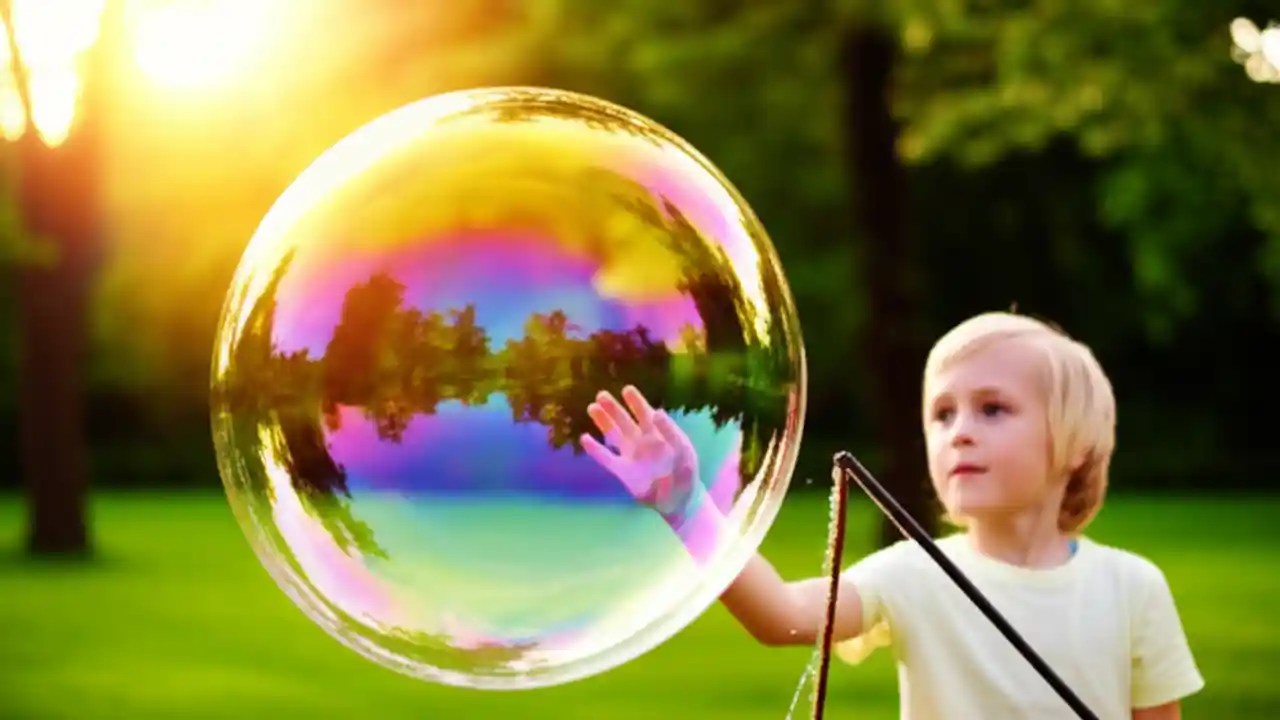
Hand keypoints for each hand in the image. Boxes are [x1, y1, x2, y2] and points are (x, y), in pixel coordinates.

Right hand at [580, 385, 700, 523]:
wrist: (679, 501)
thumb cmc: (686, 474)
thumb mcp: (684, 451)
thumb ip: (670, 432)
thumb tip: (657, 412)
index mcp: (657, 434)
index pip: (644, 413)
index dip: (636, 402)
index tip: (627, 390)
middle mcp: (641, 441)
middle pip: (624, 420)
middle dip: (613, 407)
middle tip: (601, 395)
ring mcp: (631, 456)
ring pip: (613, 435)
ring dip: (603, 422)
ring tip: (592, 408)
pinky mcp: (623, 472)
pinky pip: (606, 458)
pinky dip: (595, 449)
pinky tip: (585, 438)